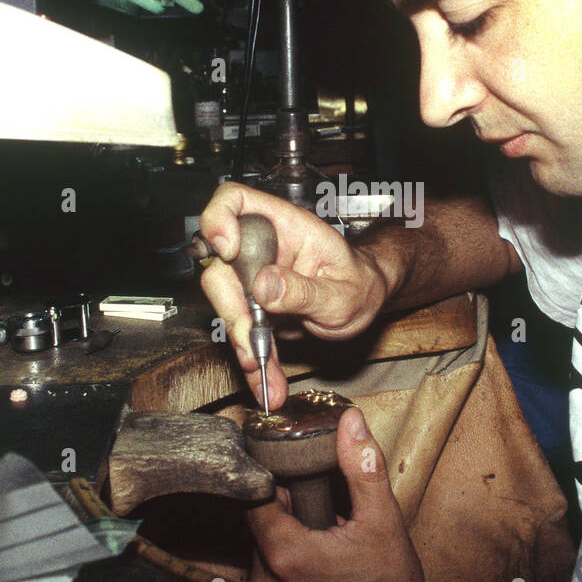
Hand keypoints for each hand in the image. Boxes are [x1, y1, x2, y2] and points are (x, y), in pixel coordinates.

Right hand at [199, 182, 388, 408]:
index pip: (234, 199)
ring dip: (243, 343)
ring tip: (266, 373)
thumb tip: (264, 286)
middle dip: (234, 309)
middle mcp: (262, 248)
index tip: (227, 250)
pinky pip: (241, 332)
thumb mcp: (342, 292)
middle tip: (254, 342)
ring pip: (226, 305)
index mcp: (285, 225)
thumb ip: (305, 290)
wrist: (362, 307)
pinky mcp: (253, 307)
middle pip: (220, 265)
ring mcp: (253, 277)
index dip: (219, 218)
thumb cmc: (358, 284)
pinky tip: (265, 382)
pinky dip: (252, 360)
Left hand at [246, 408, 447, 581]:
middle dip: (282, 501)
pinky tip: (312, 547)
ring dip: (282, 526)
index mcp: (288, 555)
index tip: (281, 457)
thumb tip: (350, 424)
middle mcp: (266, 580)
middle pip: (255, 517)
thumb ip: (362, 468)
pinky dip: (283, 549)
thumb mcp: (383, 521)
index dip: (266, 471)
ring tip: (317, 524)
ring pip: (259, 540)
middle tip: (315, 497)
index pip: (253, 495)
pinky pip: (265, 563)